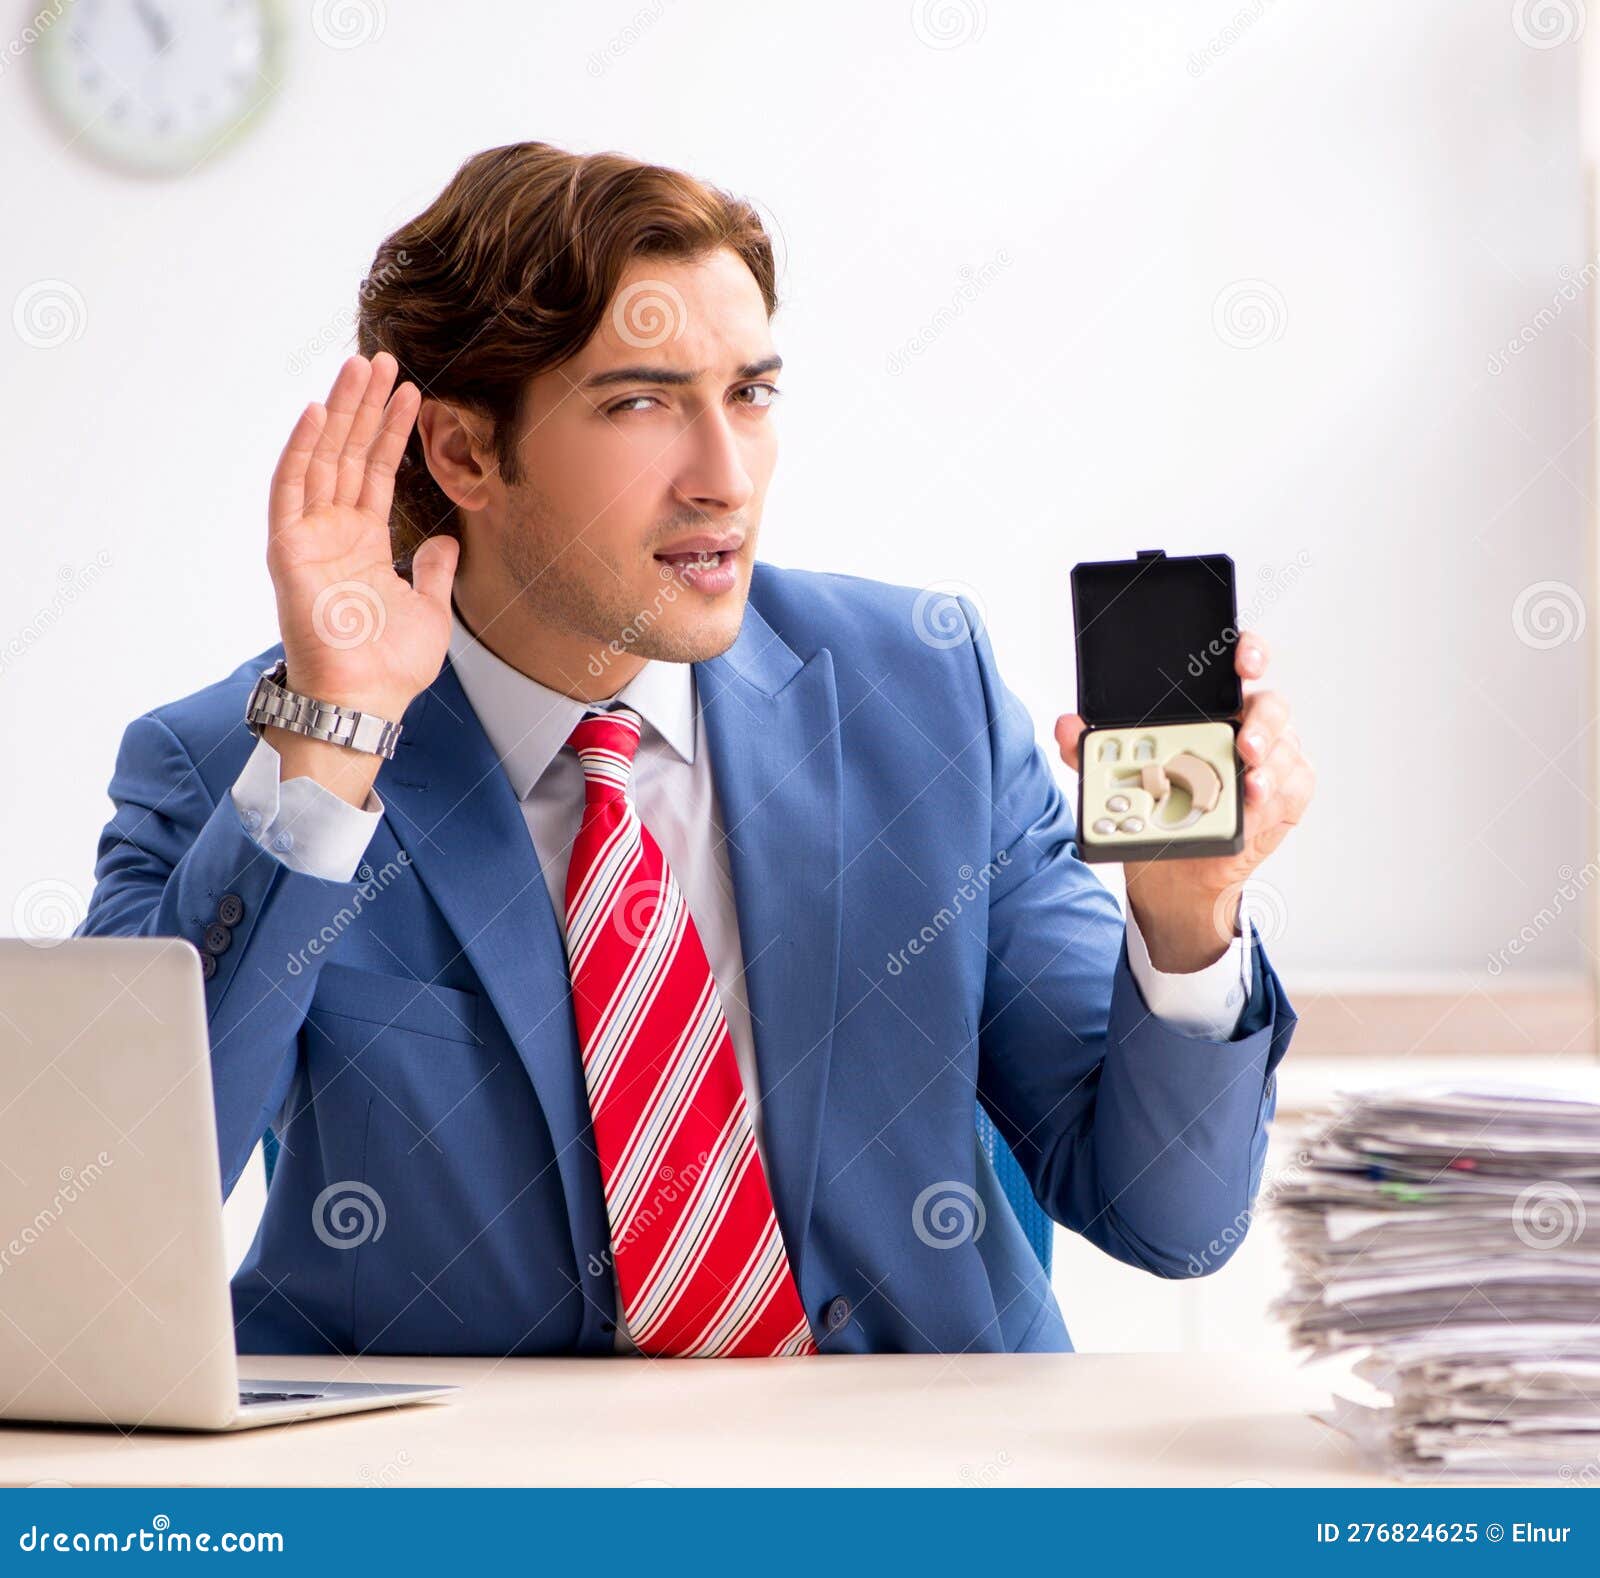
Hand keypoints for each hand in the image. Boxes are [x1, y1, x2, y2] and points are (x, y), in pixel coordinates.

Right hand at [267, 352, 458, 723]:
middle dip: (365, 406)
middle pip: (349, 454)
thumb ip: (435, 571)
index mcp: (364, 544)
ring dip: (341, 412)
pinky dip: (303, 450)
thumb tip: (446, 542)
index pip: (377, 473)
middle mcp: (333, 533)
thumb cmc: (391, 665)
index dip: (391, 432)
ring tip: (359, 367)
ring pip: (323, 458)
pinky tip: (320, 412)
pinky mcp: (288, 549)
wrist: (367, 699)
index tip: (410, 392)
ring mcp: (309, 538)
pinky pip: (292, 490)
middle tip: (380, 358)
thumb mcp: (431, 609)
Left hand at [1054, 631, 1313, 971]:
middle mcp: (1248, 723)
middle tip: (1243, 744)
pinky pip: (1292, 784)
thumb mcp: (1115, 775)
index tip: (1242, 661)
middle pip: (1271, 706)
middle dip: (1262, 722)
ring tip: (1248, 784)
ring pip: (1283, 747)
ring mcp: (1272, 756)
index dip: (1248, 652)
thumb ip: (1088, 750)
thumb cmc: (1158, 802)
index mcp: (1213, 705)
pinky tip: (1255, 802)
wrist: (1176, 861)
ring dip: (1267, 766)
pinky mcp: (1287, 789)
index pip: (1239, 663)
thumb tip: (1066, 726)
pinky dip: (1275, 793)